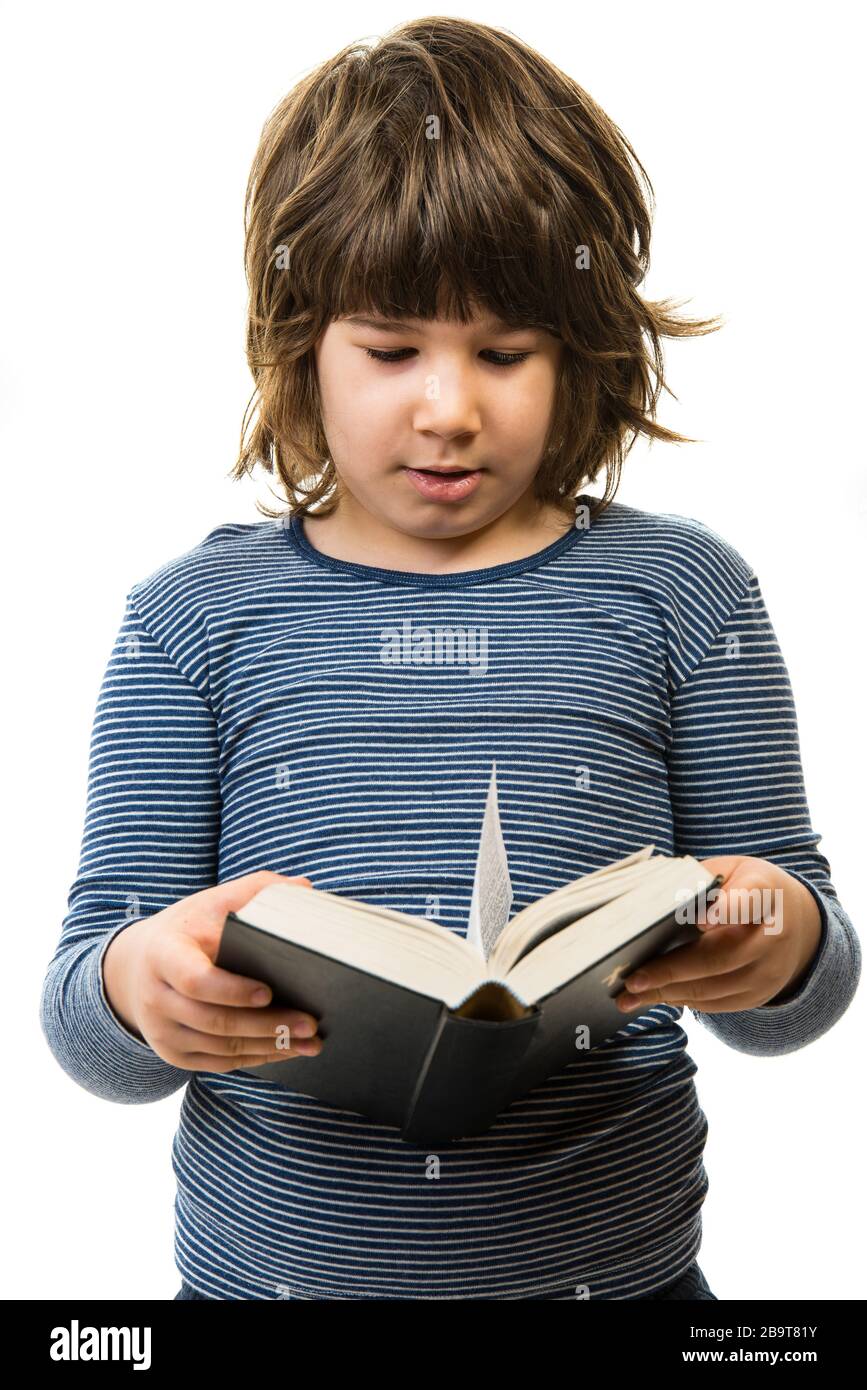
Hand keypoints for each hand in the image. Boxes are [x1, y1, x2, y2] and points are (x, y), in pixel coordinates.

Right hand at [102, 871, 322, 1069]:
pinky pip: (219, 1063)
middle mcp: (156, 999)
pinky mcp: (175, 1054)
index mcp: (164, 955)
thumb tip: (304, 888)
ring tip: (310, 1041)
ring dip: (269, 1046)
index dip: (232, 991)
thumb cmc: (189, 929)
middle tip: (310, 1022)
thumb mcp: (211, 903)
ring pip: (221, 1048)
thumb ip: (256, 891)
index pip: (196, 981)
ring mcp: (163, 1032)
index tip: (269, 992)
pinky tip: (287, 1050)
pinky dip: (256, 1058)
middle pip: (215, 1021)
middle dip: (267, 1024)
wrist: (140, 965)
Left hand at [615, 856, 822, 1014]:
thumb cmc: (746, 887)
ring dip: (669, 994)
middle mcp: (773, 936)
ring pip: (715, 988)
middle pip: (720, 957)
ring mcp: (769, 971)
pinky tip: (656, 997)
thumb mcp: (731, 870)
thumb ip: (699, 880)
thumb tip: (654, 903)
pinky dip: (684, 1001)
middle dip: (671, 971)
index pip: (747, 901)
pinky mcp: (760, 994)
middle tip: (632, 980)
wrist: (795, 920)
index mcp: (764, 893)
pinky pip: (718, 1004)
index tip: (695, 920)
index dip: (723, 911)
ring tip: (630, 998)